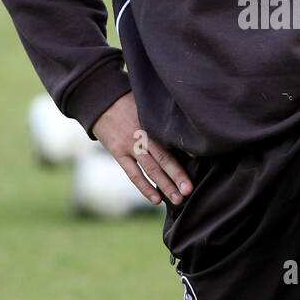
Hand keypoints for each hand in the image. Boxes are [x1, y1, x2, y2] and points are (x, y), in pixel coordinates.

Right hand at [92, 92, 192, 206]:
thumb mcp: (148, 103)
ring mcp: (129, 145)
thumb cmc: (130, 99)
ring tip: (178, 200)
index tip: (199, 163)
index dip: (186, 151)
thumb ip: (164, 115)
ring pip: (150, 169)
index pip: (171, 139)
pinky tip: (156, 199)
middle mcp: (142, 135)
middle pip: (163, 157)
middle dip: (177, 175)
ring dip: (164, 185)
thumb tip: (188, 125)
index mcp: (153, 121)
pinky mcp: (118, 153)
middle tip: (189, 190)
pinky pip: (132, 173)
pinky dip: (145, 187)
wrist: (100, 99)